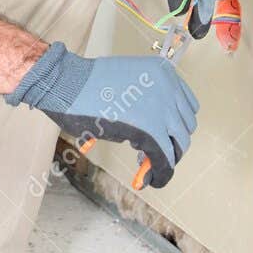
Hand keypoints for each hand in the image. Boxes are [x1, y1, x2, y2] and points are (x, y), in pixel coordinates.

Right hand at [4, 42, 198, 188]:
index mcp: (163, 72)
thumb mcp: (125, 84)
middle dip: (170, 143)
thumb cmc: (85, 84)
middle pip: (185, 126)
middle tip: (150, 153)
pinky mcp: (150, 130)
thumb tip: (153, 134)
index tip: (164, 137)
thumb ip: (145, 101)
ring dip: (165, 158)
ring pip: (178, 145)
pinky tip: (151, 181)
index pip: (186, 106)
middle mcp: (168, 87)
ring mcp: (161, 108)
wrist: (66, 85)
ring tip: (145, 163)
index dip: (174, 126)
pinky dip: (161, 174)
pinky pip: (164, 158)